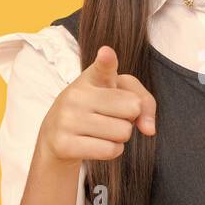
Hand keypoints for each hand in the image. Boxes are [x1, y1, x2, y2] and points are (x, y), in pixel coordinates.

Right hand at [36, 46, 156, 162]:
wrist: (55, 135)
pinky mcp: (64, 144)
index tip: (107, 53)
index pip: (102, 67)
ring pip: (123, 132)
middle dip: (129, 118)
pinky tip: (96, 143)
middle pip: (132, 108)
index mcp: (91, 77)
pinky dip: (112, 150)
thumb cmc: (97, 110)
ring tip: (101, 130)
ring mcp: (67, 119)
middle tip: (110, 117)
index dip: (106, 61)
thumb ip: (144, 103)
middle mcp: (76, 94)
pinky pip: (110, 150)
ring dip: (120, 136)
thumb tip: (149, 129)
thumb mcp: (120, 96)